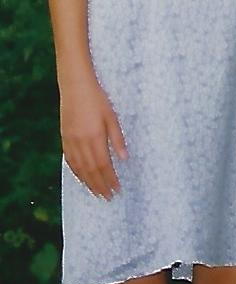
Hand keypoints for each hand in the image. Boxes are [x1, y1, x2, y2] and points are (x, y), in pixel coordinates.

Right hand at [60, 74, 126, 199]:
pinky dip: (77, 172)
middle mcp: (81, 142)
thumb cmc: (97, 98)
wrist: (75, 86)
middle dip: (100, 185)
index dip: (110, 179)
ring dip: (89, 183)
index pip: (103, 165)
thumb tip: (124, 159)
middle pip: (91, 170)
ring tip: (97, 193)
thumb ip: (117, 139)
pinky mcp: (64, 138)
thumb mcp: (111, 116)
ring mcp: (70, 141)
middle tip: (108, 197)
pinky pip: (70, 161)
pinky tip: (82, 178)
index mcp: (95, 137)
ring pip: (80, 168)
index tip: (117, 189)